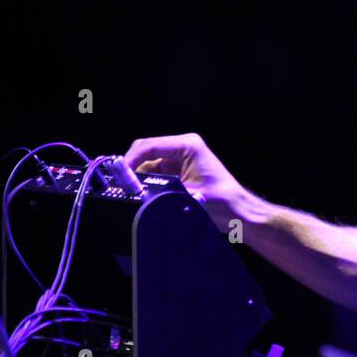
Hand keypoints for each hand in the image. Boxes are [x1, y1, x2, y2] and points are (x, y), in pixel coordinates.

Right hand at [123, 133, 250, 233]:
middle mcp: (182, 147)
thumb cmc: (222, 201)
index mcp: (188, 145)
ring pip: (147, 163)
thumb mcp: (189, 195)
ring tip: (131, 193)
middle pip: (145, 151)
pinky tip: (141, 194)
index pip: (150, 146)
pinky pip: (154, 173)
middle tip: (121, 186)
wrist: (237, 212)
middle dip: (132, 167)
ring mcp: (179, 158)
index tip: (120, 176)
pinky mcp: (177, 171)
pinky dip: (146, 183)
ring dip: (138, 177)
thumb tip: (135, 192)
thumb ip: (161, 191)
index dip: (131, 159)